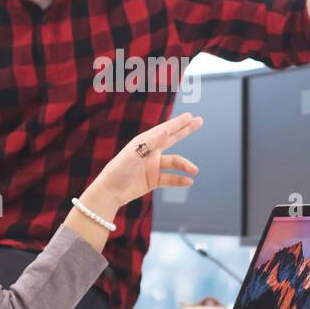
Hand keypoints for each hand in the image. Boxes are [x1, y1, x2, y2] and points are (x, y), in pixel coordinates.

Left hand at [87, 112, 203, 208]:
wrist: (110, 192)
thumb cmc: (119, 170)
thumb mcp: (134, 155)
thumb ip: (151, 143)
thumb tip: (167, 130)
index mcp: (144, 142)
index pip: (165, 130)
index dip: (178, 123)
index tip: (190, 116)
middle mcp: (150, 151)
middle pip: (172, 138)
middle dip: (186, 130)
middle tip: (199, 121)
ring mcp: (152, 166)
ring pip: (174, 162)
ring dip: (184, 165)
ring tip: (194, 170)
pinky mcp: (152, 180)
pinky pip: (170, 178)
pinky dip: (179, 180)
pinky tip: (188, 182)